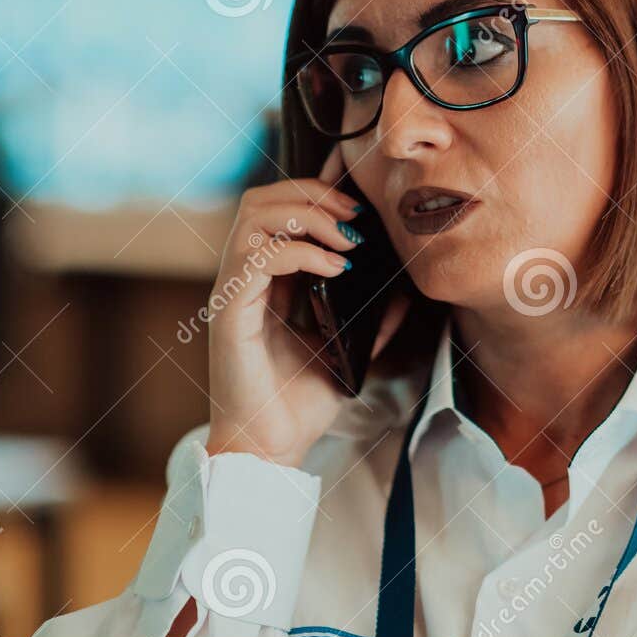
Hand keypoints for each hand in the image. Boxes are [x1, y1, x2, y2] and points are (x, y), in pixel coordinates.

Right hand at [203, 147, 409, 468]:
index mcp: (266, 281)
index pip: (280, 209)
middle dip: (313, 192)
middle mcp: (244, 279)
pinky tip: (336, 267)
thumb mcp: (347, 350)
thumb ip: (372, 319)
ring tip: (348, 238)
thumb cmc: (299, 403)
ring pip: (254, 216)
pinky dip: (300, 251)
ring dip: (307, 215)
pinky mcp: (230, 314)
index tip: (359, 189)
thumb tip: (406, 292)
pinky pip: (256, 258)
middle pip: (263, 198)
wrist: (272, 448)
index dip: (316, 188)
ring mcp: (233, 293)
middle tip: (357, 213)